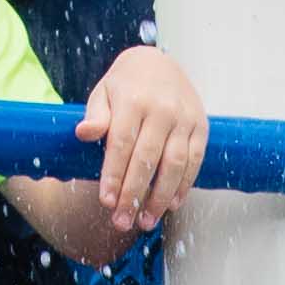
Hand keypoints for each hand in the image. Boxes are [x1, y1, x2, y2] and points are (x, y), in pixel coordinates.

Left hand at [80, 45, 206, 232]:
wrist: (159, 63)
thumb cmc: (126, 85)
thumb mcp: (104, 93)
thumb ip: (95, 115)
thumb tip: (84, 133)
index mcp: (134, 101)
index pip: (122, 144)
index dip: (113, 176)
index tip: (106, 201)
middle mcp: (162, 110)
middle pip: (147, 159)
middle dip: (134, 194)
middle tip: (122, 221)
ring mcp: (184, 119)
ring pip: (174, 165)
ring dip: (160, 197)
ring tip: (146, 221)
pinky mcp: (200, 127)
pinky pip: (194, 161)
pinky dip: (184, 185)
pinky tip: (171, 205)